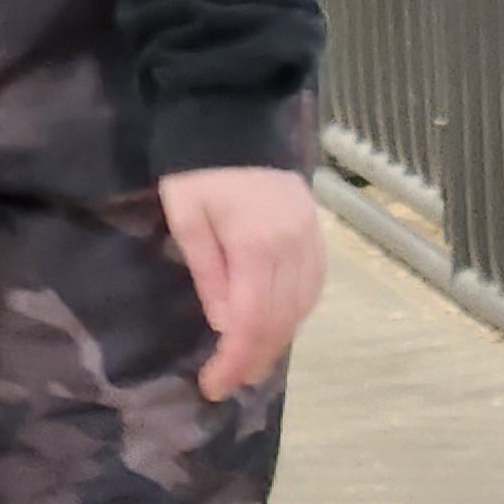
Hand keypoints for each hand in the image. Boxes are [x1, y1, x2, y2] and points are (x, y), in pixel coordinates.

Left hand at [157, 166, 326, 401]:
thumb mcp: (187, 218)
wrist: (236, 119)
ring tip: (250, 365)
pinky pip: (313, 286)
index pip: (250, 320)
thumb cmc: (199, 169)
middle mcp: (293, 247)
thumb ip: (208, 272)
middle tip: (226, 384)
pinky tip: (276, 328)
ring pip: (302, 307)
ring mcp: (310, 239)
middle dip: (254, 359)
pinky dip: (295, 314)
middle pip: (281, 320)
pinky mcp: (316, 232)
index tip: (213, 385)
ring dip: (277, 341)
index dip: (234, 359)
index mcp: (257, 244)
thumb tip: (225, 324)